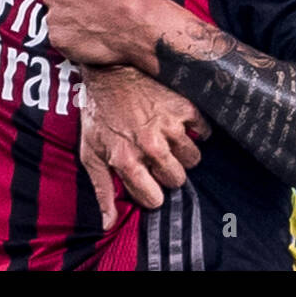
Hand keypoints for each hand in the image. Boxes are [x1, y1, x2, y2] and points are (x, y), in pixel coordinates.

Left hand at [80, 65, 210, 228]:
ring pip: (193, 159)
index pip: (154, 199)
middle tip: (156, 156)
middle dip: (167, 172)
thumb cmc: (98, 114)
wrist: (111, 71)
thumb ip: (101, 190)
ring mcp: (170, 126)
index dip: (151, 191)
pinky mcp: (185, 108)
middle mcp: (151, 146)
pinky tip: (179, 124)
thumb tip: (107, 225)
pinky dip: (196, 130)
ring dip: (181, 152)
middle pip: (177, 180)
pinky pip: (204, 132)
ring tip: (166, 139)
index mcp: (127, 160)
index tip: (147, 180)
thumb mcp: (91, 152)